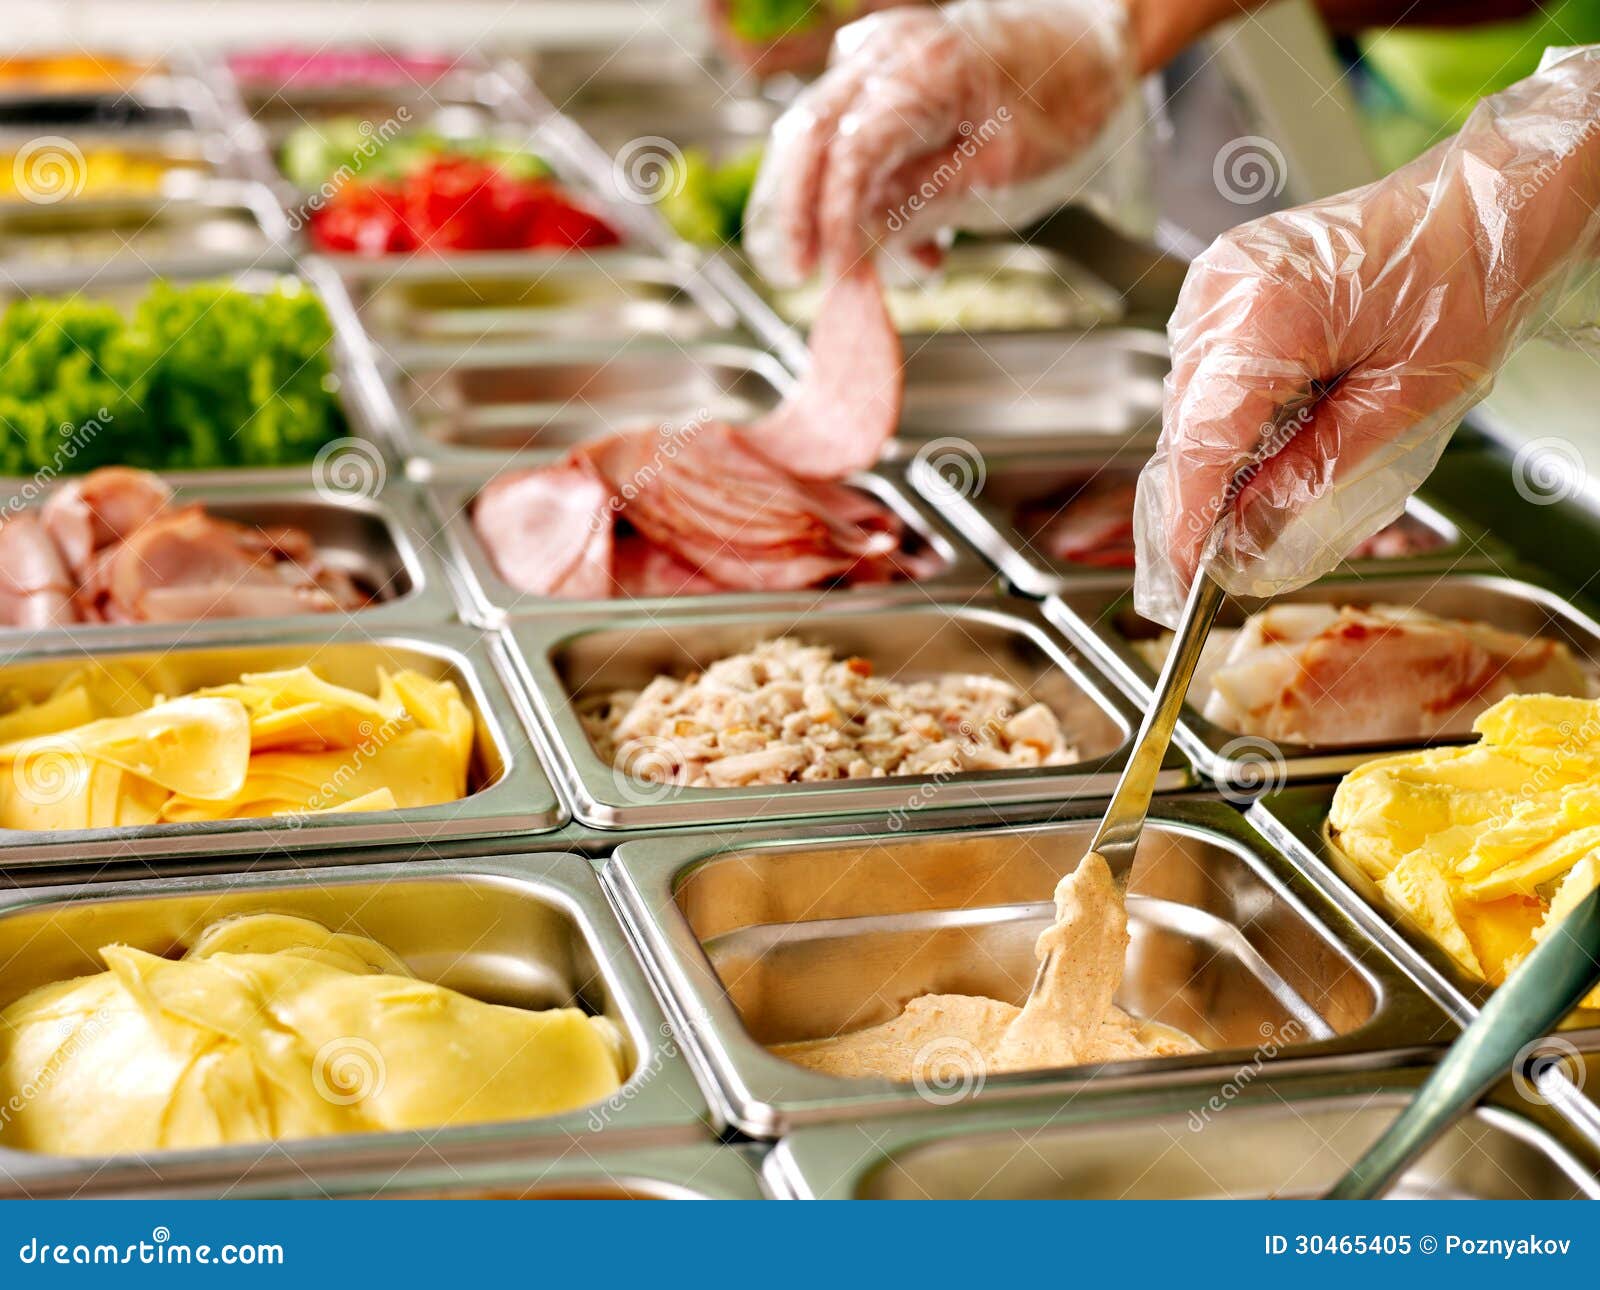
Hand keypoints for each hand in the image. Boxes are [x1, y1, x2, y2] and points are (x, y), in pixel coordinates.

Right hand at [743, 0, 1133, 284]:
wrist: (1090, 48)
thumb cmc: (1062, 103)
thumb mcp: (1002, 172)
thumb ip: (923, 201)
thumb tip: (858, 239)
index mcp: (923, 70)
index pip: (847, 152)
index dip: (833, 222)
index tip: (835, 276)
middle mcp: (885, 52)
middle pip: (808, 135)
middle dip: (799, 213)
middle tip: (801, 274)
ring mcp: (876, 57)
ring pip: (818, 138)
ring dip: (831, 207)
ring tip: (890, 262)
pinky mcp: (879, 77)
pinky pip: (846, 134)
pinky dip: (858, 190)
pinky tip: (910, 238)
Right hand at [1133, 45, 1599, 625]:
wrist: (1483, 206)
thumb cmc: (1466, 280)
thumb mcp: (1403, 405)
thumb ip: (1313, 480)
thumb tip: (1245, 542)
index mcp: (1265, 312)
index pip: (1199, 442)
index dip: (1187, 518)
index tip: (1185, 575)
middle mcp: (1223, 291)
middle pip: (1188, 426)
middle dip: (1212, 491)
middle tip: (1244, 547)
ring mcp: (1216, 283)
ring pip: (1193, 404)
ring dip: (1229, 450)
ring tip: (1301, 456)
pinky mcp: (1224, 286)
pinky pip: (1208, 373)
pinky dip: (1238, 412)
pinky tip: (1293, 413)